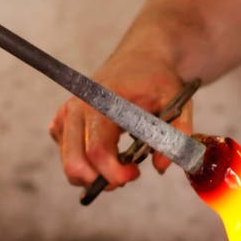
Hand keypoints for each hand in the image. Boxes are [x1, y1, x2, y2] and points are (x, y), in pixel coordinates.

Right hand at [48, 50, 192, 191]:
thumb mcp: (177, 101)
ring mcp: (66, 114)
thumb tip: (160, 167)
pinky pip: (66, 154)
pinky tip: (106, 152)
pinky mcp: (62, 121)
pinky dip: (85, 163)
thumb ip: (176, 133)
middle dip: (101, 180)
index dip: (115, 173)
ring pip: (69, 163)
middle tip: (127, 176)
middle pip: (75, 164)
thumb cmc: (157, 80)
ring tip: (118, 166)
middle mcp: (78, 107)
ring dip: (93, 175)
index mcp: (103, 101)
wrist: (140, 59)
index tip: (135, 174)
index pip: (98, 151)